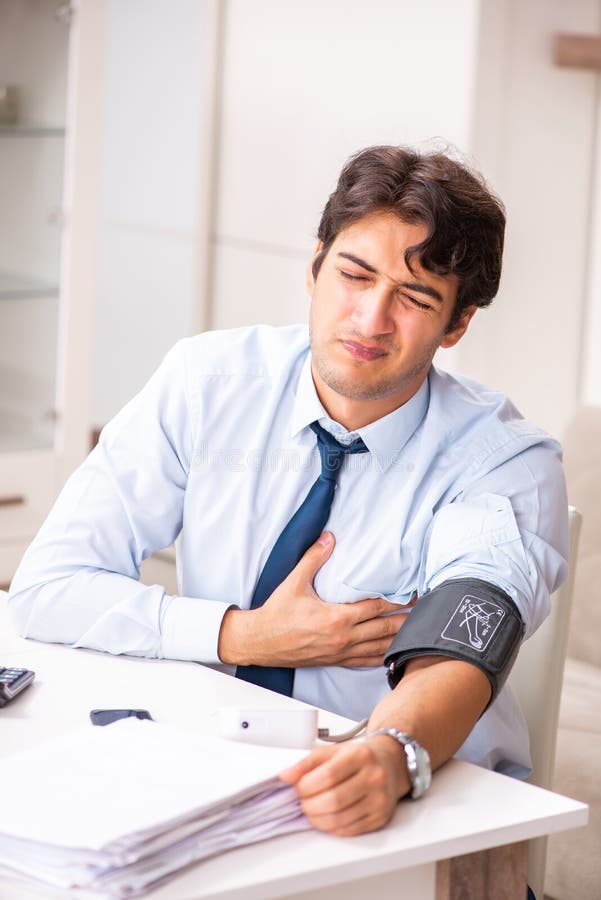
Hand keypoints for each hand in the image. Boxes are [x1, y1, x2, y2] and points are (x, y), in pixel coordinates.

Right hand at [218, 532, 410, 667]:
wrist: (260, 642)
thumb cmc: (276, 614)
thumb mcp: (294, 582)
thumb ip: (314, 558)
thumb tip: (329, 537)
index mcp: (337, 617)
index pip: (377, 607)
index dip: (398, 601)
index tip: (414, 594)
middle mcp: (343, 637)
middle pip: (385, 628)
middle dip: (407, 619)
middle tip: (425, 611)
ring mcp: (341, 652)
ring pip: (379, 646)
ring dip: (399, 638)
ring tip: (417, 630)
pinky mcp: (336, 661)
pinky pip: (366, 661)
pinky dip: (383, 656)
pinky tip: (394, 652)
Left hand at [279, 735, 407, 835]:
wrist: (390, 763)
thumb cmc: (358, 757)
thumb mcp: (333, 751)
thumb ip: (307, 763)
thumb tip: (285, 776)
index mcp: (360, 756)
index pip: (328, 775)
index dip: (306, 786)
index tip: (297, 788)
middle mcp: (373, 777)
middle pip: (333, 801)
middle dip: (309, 806)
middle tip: (302, 802)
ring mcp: (379, 800)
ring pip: (340, 820)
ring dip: (317, 820)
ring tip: (312, 811)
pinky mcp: (380, 818)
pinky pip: (349, 831)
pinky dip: (332, 828)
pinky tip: (327, 818)